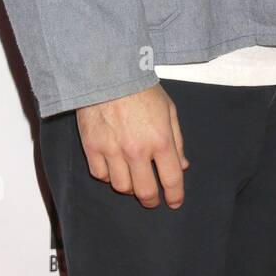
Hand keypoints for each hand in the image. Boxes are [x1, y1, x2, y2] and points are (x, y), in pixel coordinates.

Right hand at [77, 85, 188, 208]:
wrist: (109, 72)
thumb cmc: (142, 88)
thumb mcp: (169, 110)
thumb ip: (177, 141)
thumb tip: (182, 166)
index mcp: (160, 140)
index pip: (171, 179)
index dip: (175, 196)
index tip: (174, 202)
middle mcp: (137, 150)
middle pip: (145, 191)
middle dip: (152, 200)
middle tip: (153, 199)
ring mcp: (112, 150)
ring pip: (122, 187)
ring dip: (130, 187)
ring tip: (133, 179)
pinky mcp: (92, 147)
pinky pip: (100, 175)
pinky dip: (108, 176)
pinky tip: (113, 167)